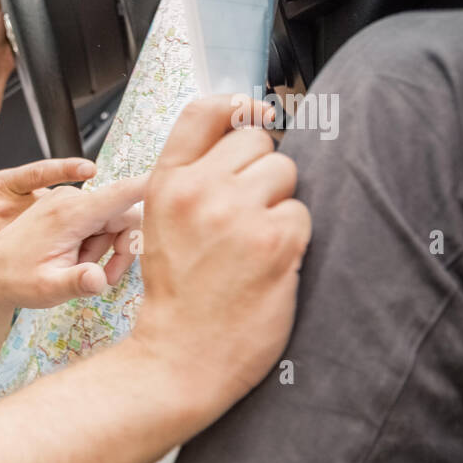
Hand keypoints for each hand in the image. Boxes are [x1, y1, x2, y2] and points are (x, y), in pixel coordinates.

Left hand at [0, 175, 147, 309]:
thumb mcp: (48, 289)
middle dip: (124, 248)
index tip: (182, 179)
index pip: (123, 192)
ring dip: (106, 250)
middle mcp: (71, 200)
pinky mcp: (67, 209)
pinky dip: (95, 245)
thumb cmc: (14, 281)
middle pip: (125, 214)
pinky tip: (76, 262)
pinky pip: (99, 222)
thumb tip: (98, 280)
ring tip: (79, 271)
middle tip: (105, 278)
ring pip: (113, 221)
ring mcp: (68, 202)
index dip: (153, 186)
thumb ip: (77, 283)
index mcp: (70, 213)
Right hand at [132, 94, 310, 406]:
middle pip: (257, 140)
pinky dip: (292, 239)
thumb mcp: (160, 225)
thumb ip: (191, 179)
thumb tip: (242, 132)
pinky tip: (267, 264)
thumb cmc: (176, 296)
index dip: (238, 105)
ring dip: (279, 204)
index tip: (256, 114)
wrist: (179, 356)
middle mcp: (198, 190)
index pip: (205, 111)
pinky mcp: (274, 241)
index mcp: (165, 184)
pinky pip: (302, 214)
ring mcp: (236, 213)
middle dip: (261, 171)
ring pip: (285, 172)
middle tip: (246, 214)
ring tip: (253, 242)